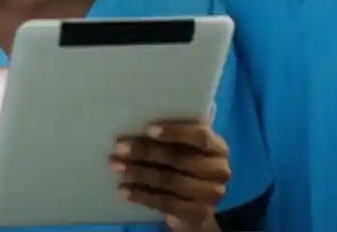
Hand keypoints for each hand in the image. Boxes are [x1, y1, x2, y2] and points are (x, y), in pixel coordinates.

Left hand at [110, 119, 229, 230]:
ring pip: (170, 181)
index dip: (174, 132)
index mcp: (218, 147)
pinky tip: (124, 190)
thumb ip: (173, 136)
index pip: (200, 136)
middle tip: (119, 148)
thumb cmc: (187, 164)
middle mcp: (220, 170)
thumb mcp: (186, 147)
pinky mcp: (198, 213)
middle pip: (179, 159)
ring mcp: (211, 194)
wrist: (196, 204)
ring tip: (117, 166)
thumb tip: (135, 122)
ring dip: (139, 173)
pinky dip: (142, 196)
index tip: (147, 129)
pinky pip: (166, 203)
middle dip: (146, 152)